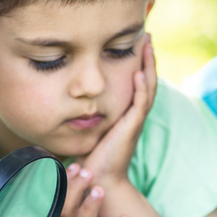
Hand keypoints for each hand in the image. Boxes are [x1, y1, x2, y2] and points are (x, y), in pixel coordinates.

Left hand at [76, 34, 157, 187]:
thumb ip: (86, 114)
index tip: (136, 44)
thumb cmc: (92, 158)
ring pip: (148, 88)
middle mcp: (134, 114)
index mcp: (127, 113)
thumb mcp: (89, 129)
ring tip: (147, 46)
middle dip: (147, 58)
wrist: (100, 179)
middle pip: (148, 80)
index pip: (137, 83)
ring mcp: (135, 120)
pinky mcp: (131, 128)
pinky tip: (138, 73)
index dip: (139, 63)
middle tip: (147, 36)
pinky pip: (140, 104)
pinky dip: (141, 88)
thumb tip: (68, 100)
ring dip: (148, 66)